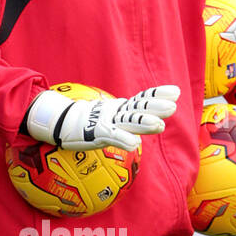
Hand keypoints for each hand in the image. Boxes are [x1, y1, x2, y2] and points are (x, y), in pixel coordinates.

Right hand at [25, 85, 180, 151]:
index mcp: (120, 108)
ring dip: (144, 124)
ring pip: (128, 121)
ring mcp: (106, 121)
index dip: (157, 94)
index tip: (175, 91)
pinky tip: (135, 144)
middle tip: (172, 107)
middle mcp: (116, 112)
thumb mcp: (111, 117)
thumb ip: (128, 117)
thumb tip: (148, 121)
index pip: (141, 99)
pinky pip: (111, 136)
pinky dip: (123, 139)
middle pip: (139, 108)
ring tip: (160, 126)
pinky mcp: (96, 133)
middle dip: (155, 108)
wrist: (60, 123)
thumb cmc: (88, 122)